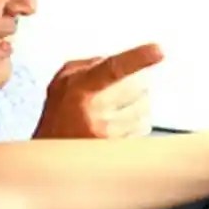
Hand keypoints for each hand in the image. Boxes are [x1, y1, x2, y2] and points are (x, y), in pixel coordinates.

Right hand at [34, 43, 163, 139]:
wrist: (50, 159)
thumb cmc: (57, 119)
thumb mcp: (63, 83)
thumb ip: (89, 66)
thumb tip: (118, 59)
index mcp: (81, 89)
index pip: (113, 68)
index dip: (138, 58)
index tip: (158, 50)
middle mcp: (95, 111)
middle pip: (138, 87)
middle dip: (134, 85)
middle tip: (118, 91)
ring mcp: (108, 133)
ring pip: (144, 109)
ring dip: (136, 106)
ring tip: (114, 112)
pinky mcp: (118, 148)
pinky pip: (141, 129)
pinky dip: (134, 125)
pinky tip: (116, 127)